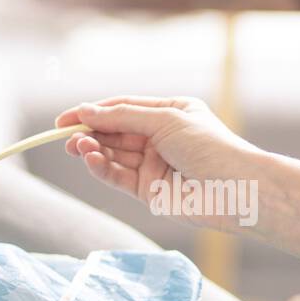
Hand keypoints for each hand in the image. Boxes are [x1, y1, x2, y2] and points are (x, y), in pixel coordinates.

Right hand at [54, 96, 260, 228]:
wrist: (234, 188)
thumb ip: (123, 117)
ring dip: (93, 150)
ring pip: (114, 155)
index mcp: (170, 113)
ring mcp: (155, 165)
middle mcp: (161, 138)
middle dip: (90, 133)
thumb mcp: (165, 119)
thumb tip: (86, 112)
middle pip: (115, 132)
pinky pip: (119, 177)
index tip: (65, 117)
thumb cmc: (209, 146)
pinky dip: (102, 169)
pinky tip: (91, 160)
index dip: (94, 111)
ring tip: (76, 147)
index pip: (123, 108)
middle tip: (66, 136)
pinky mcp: (150, 192)